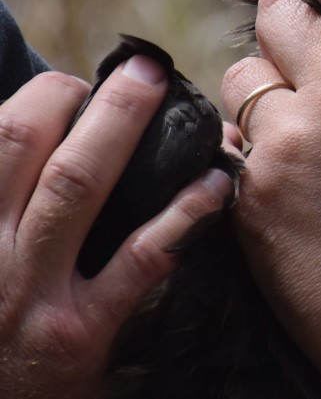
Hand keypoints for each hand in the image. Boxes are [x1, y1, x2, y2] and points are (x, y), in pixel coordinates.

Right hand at [0, 58, 234, 397]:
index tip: (78, 85)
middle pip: (30, 146)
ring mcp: (32, 294)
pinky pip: (140, 258)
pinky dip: (182, 213)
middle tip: (145, 68)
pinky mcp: (80, 335)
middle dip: (89, 98)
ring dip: (128, 130)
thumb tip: (51, 140)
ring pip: (79, 187)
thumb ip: (12, 203)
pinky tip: (216, 182)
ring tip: (173, 95)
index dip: (41, 100)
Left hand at [222, 0, 320, 397]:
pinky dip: (252, 149)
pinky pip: (231, 140)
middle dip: (290, 26)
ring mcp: (293, 140)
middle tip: (306, 59)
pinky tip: (287, 178)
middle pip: (280, 10)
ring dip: (266, 87)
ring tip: (297, 126)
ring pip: (244, 71)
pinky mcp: (253, 193)